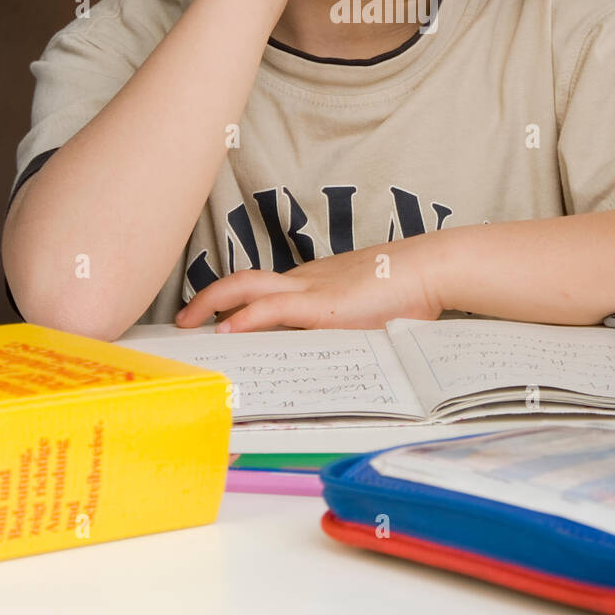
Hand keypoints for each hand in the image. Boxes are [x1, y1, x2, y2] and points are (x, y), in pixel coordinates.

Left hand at [173, 237, 444, 331]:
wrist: (429, 269)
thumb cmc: (408, 289)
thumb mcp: (368, 308)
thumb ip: (348, 322)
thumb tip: (340, 345)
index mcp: (316, 282)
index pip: (264, 287)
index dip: (234, 299)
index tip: (214, 314)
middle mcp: (305, 281)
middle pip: (243, 280)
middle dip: (208, 296)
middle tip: (185, 317)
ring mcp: (311, 289)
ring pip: (247, 287)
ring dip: (212, 302)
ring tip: (191, 323)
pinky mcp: (320, 304)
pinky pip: (271, 308)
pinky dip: (244, 318)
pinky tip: (226, 330)